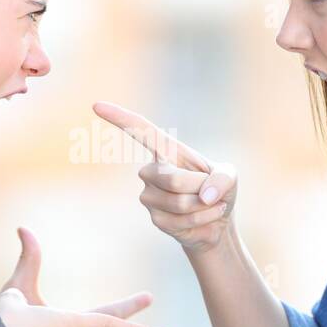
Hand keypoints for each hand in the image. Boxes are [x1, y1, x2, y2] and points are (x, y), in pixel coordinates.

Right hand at [92, 101, 237, 253]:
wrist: (216, 221)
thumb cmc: (219, 189)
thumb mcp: (230, 176)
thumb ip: (223, 178)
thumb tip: (206, 194)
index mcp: (167, 150)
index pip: (141, 130)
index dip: (119, 118)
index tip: (96, 105)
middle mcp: (152, 170)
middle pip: (173, 179)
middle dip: (201, 189)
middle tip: (211, 192)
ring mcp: (150, 195)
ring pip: (179, 203)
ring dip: (205, 207)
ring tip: (209, 205)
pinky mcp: (155, 218)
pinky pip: (182, 221)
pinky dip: (203, 221)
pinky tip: (204, 219)